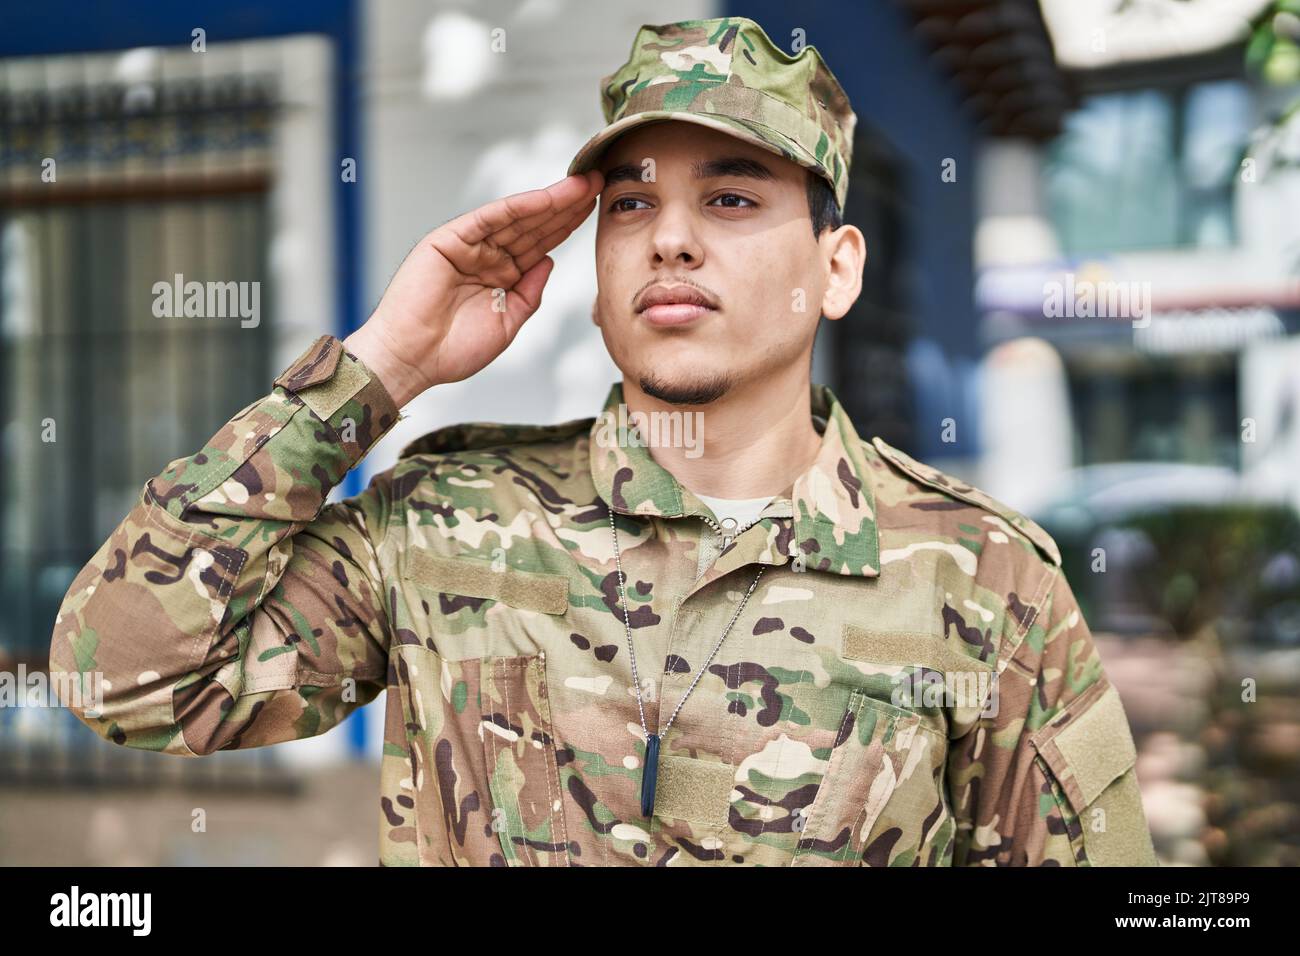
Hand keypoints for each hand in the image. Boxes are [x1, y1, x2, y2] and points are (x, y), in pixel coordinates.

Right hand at [345, 169, 602, 406]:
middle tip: (599, 183)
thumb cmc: (453, 350)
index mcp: (501, 276)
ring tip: (582, 185)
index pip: (541, 244)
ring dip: (550, 201)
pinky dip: (518, 207)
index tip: (597, 208)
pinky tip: (546, 198)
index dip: (568, 226)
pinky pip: (489, 219)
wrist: (414, 360)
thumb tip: (548, 262)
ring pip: (517, 218)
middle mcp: (487, 256)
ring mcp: (469, 246)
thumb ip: (529, 292)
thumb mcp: (507, 322)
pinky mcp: (450, 240)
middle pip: (534, 225)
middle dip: (567, 206)